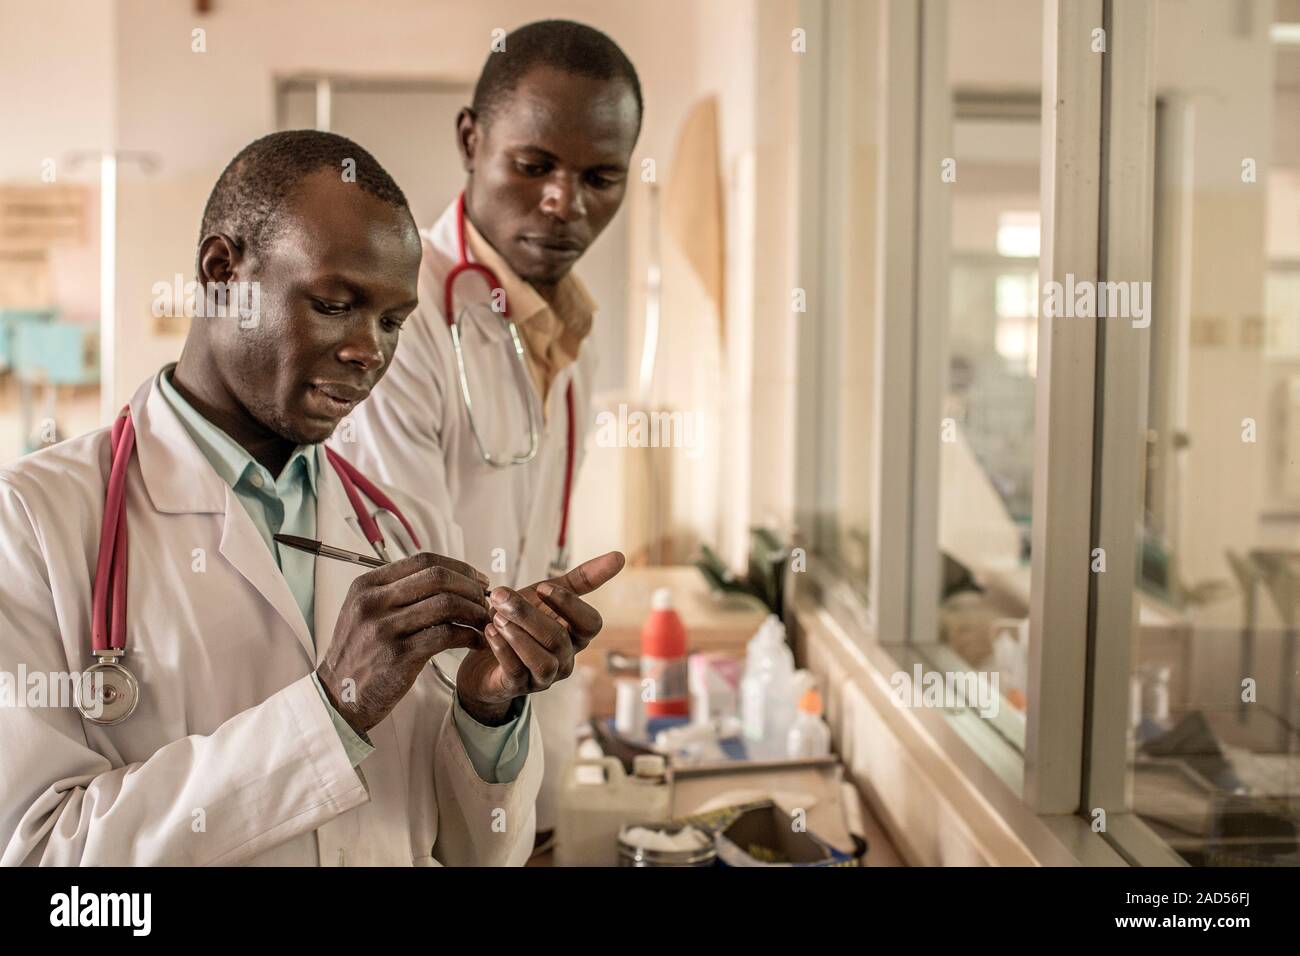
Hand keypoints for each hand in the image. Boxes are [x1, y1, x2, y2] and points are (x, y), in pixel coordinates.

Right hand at [317, 551, 490, 734]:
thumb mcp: (367, 613)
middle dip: (470, 586)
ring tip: (485, 622)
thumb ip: (398, 593)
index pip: (424, 560)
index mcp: (367, 585)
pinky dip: (469, 635)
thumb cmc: (361, 654)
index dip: (459, 567)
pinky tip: (478, 641)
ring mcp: (384, 628)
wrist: (337, 697)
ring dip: (474, 611)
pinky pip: (446, 635)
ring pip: (446, 604)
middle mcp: (373, 602)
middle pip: (438, 577)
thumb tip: (449, 577)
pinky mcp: (398, 655)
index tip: (478, 580)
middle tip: (486, 601)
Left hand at [455, 551, 625, 724]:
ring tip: (496, 618)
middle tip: (502, 596)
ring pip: (543, 661)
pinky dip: (503, 650)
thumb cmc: (522, 623)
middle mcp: (564, 659)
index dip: (569, 605)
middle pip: (559, 639)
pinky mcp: (518, 687)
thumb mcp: (548, 596)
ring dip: (518, 636)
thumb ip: (582, 579)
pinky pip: (516, 672)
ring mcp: (543, 677)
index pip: (591, 624)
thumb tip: (620, 556)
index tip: (542, 587)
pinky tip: (489, 632)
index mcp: (575, 635)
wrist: (484, 655)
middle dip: (529, 615)